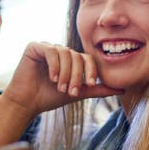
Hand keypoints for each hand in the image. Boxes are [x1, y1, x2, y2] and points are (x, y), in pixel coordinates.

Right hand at [1, 42, 121, 115]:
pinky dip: (54, 65)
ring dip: (65, 72)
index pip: (87, 58)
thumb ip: (97, 89)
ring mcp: (47, 47)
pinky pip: (50, 50)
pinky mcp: (34, 46)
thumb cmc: (50, 97)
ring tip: (61, 87)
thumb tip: (122, 89)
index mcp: (71, 59)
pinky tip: (52, 77)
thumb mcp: (77, 92)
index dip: (91, 70)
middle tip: (72, 91)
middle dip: (76, 75)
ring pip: (65, 53)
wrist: (26, 103)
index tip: (91, 84)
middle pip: (76, 56)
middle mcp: (60, 50)